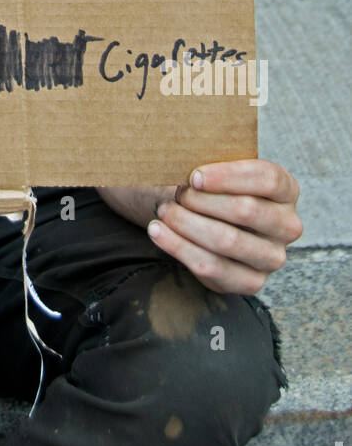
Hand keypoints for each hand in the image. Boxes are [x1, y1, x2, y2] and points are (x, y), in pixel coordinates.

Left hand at [146, 160, 303, 294]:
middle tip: (177, 194)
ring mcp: (273, 257)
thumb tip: (180, 163)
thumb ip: (212, 168)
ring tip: (165, 211)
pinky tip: (158, 231)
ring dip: (188, 224)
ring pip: (227, 240)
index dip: (229, 176)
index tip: (195, 176)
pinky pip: (212, 267)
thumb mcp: (222, 173)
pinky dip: (179, 247)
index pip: (267, 179)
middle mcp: (288, 226)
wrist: (215, 224)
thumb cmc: (218, 191)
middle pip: (246, 210)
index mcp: (287, 191)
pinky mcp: (252, 282)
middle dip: (203, 201)